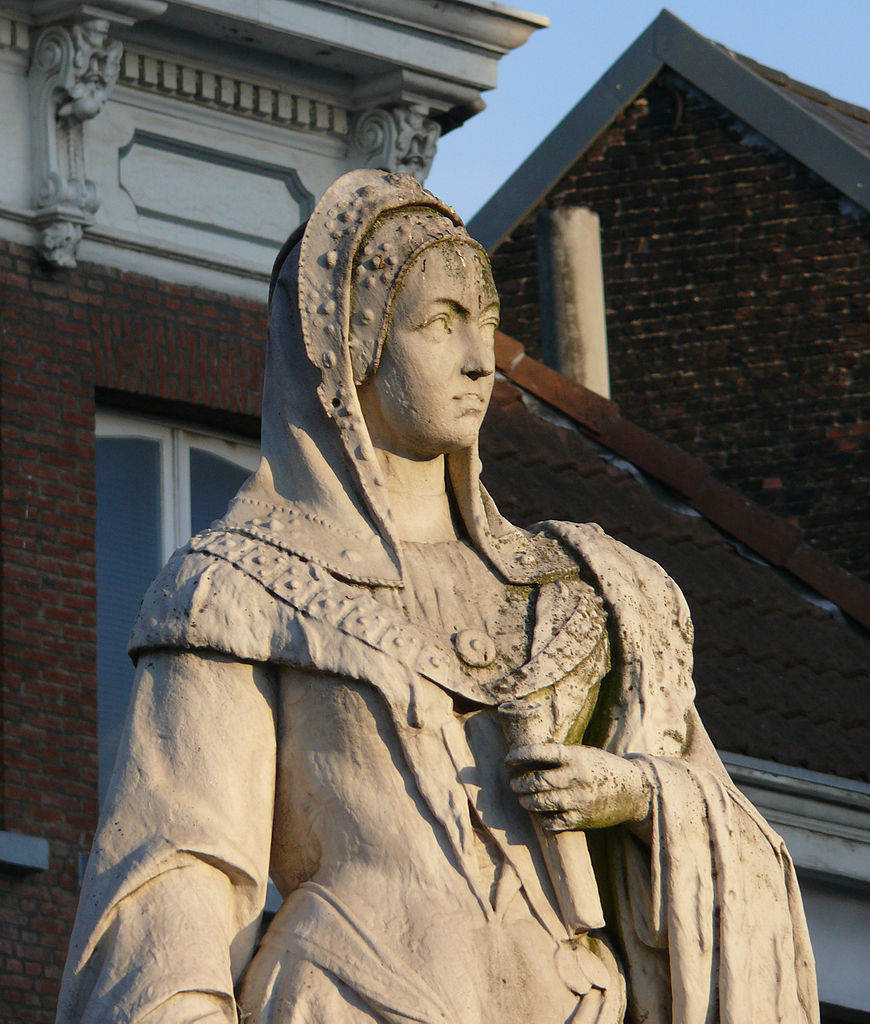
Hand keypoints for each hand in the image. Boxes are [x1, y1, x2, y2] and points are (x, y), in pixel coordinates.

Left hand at [506, 743, 651, 831]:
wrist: (633, 791)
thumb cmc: (601, 767)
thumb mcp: (583, 753)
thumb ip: (560, 756)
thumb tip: (526, 757)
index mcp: (575, 756)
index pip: (540, 752)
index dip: (520, 756)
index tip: (507, 760)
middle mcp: (576, 777)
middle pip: (538, 781)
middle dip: (520, 783)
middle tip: (513, 784)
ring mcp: (579, 800)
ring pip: (543, 803)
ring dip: (527, 802)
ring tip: (522, 799)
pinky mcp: (582, 818)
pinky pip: (555, 822)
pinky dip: (543, 820)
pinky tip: (539, 816)